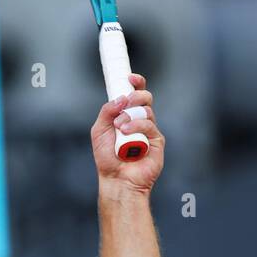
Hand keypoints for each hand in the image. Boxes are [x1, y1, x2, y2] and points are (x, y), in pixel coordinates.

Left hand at [91, 75, 164, 192]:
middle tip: (126, 101)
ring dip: (131, 114)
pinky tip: (127, 132)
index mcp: (127, 115)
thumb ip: (107, 112)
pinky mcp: (157, 141)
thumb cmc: (107, 158)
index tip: (130, 77)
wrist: (117, 179)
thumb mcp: (99, 131)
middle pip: (146, 97)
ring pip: (147, 110)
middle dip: (136, 94)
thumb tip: (120, 98)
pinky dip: (138, 126)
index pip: (135, 94)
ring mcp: (150, 130)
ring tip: (120, 127)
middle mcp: (140, 121)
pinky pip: (150, 125)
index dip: (136, 83)